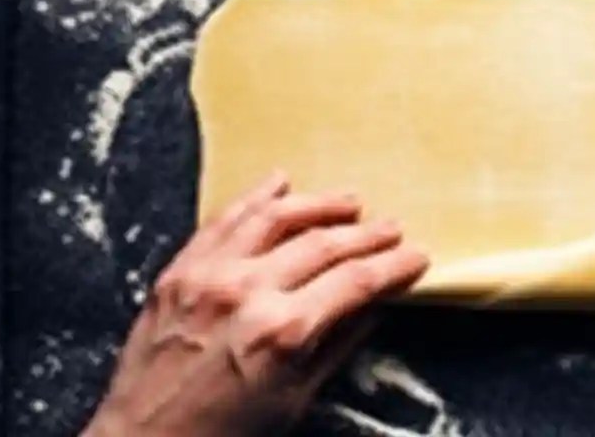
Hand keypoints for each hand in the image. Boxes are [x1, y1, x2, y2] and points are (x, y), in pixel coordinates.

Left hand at [83, 173, 427, 436]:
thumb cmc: (222, 435)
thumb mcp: (294, 401)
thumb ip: (336, 347)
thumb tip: (371, 309)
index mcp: (284, 332)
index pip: (356, 282)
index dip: (393, 266)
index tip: (416, 256)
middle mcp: (247, 293)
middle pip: (323, 245)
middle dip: (367, 235)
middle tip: (392, 228)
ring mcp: (208, 277)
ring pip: (274, 219)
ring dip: (318, 204)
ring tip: (348, 200)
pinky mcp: (178, 273)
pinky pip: (222, 222)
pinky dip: (254, 198)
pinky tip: (278, 183)